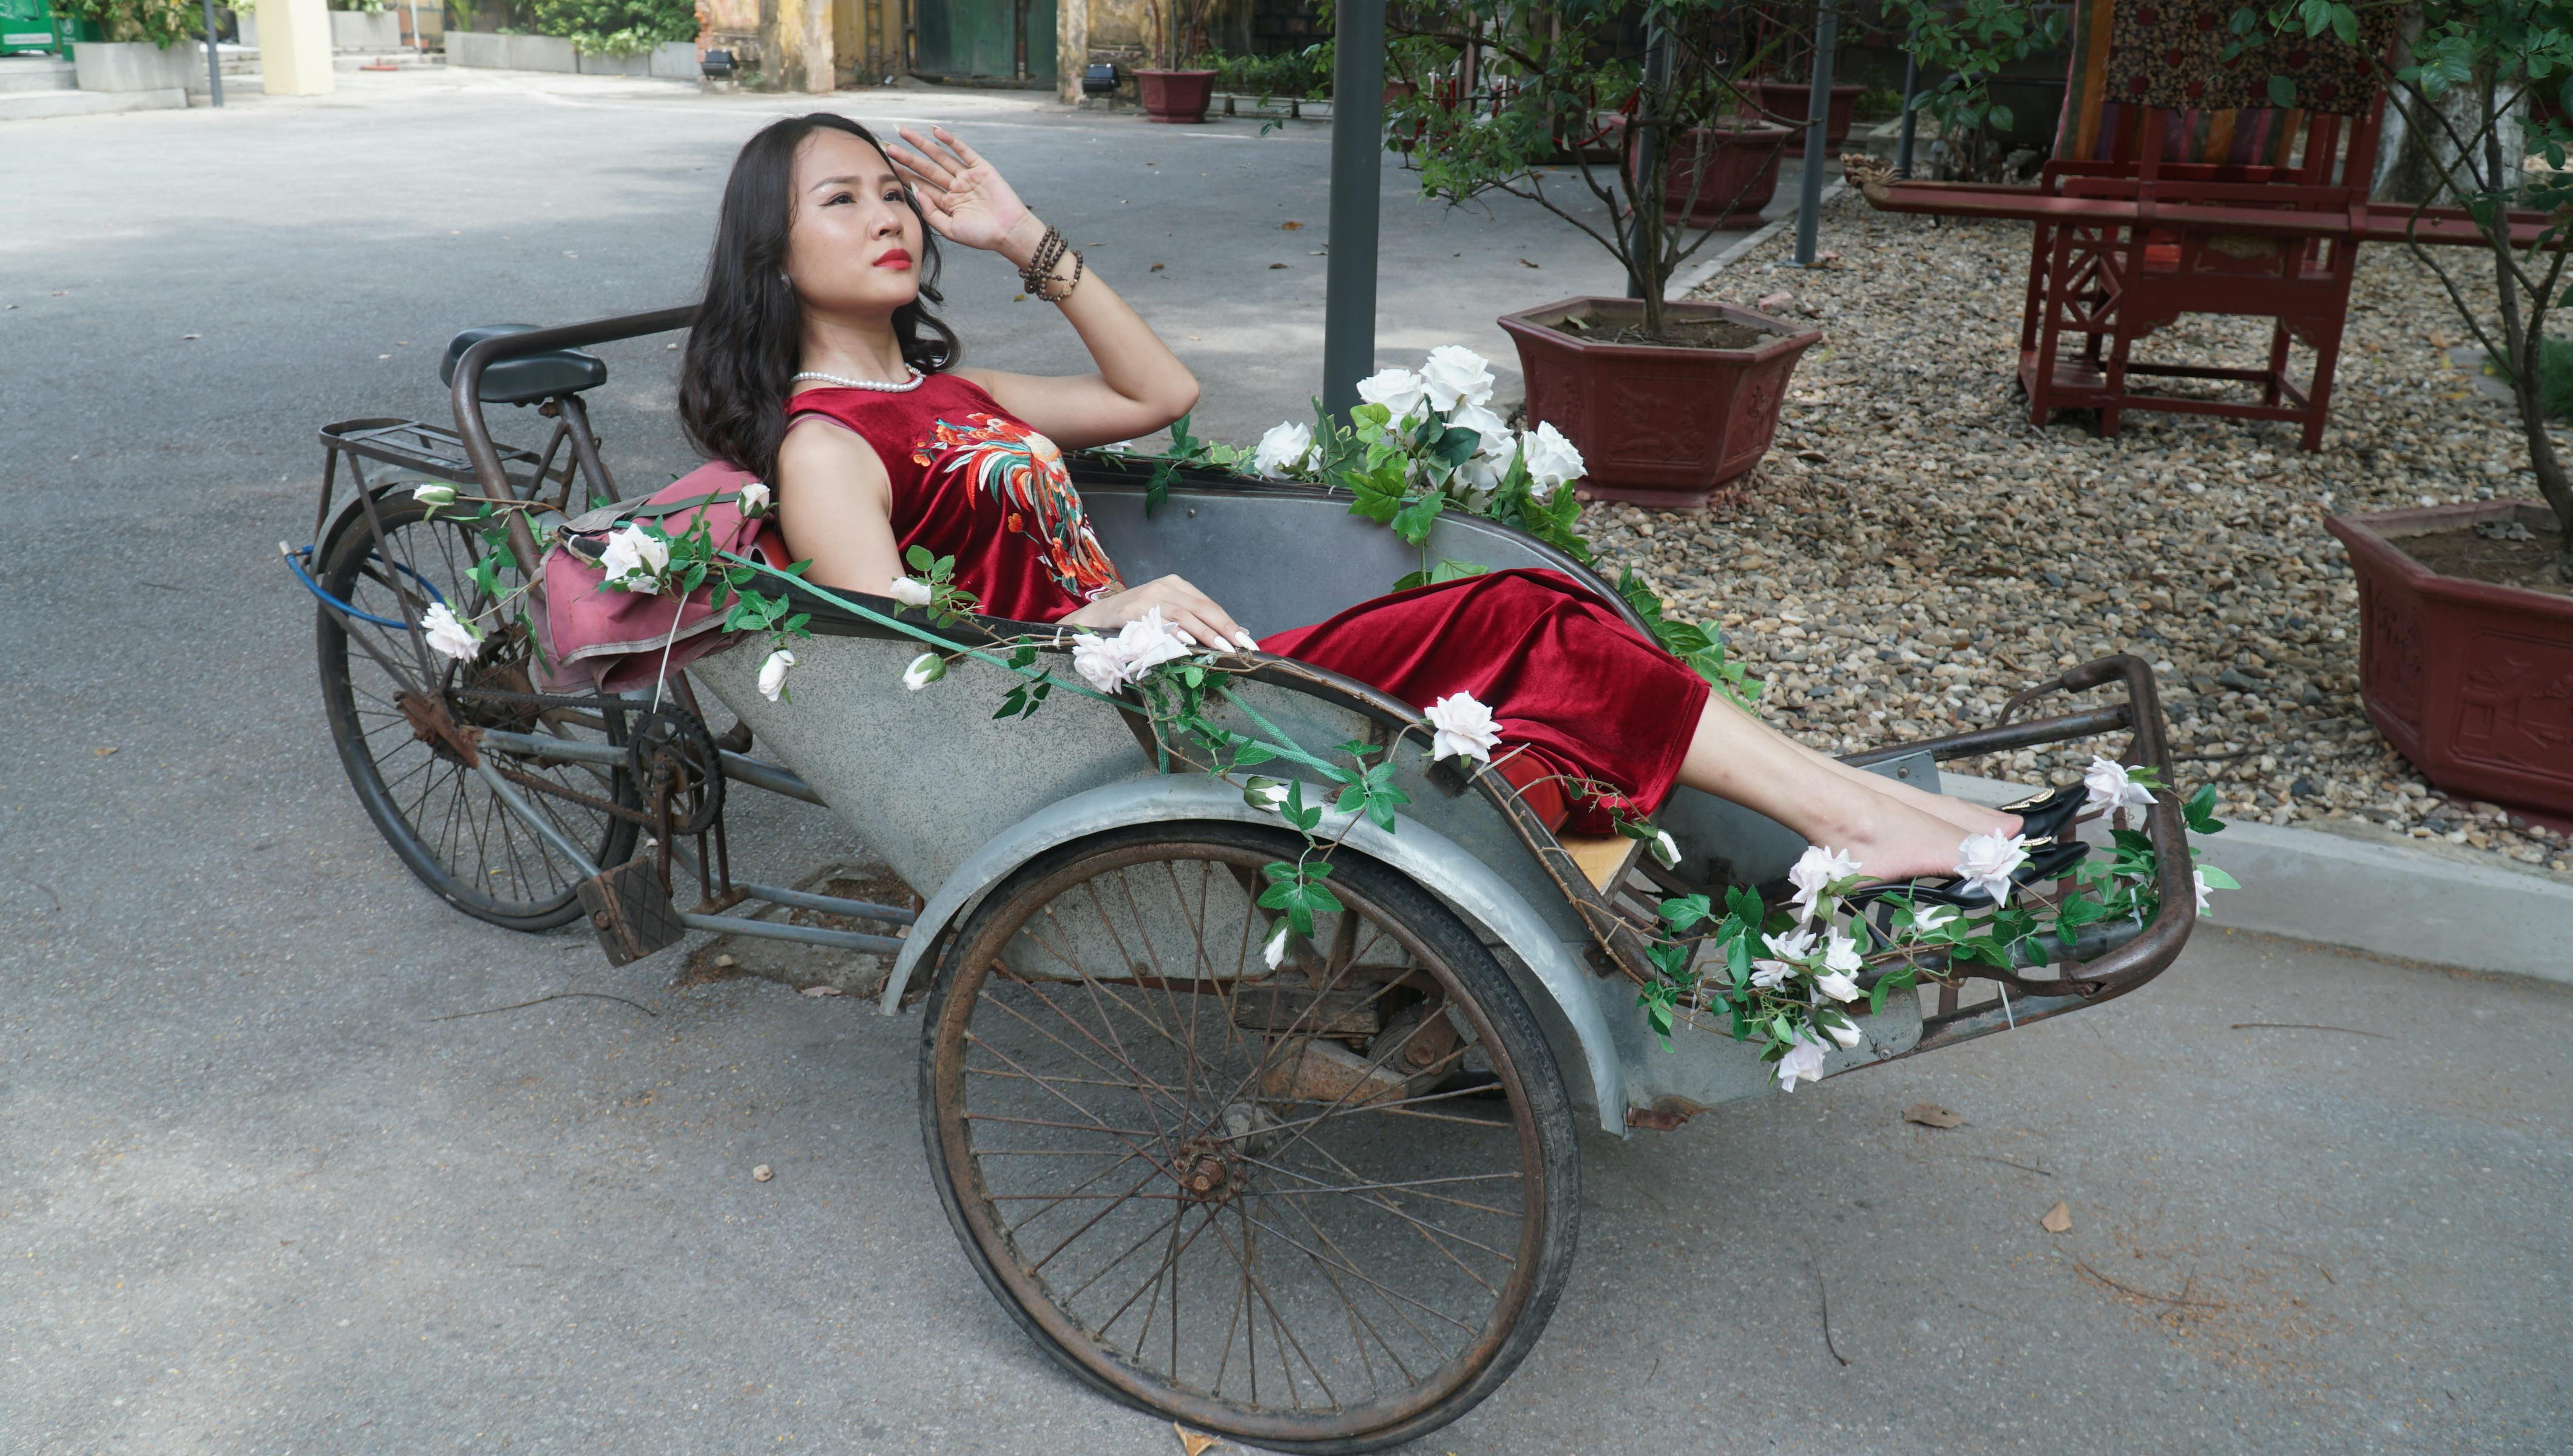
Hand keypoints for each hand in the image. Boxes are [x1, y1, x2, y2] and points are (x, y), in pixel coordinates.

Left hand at [885, 126, 1034, 256]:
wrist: (1010, 233)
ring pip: (940, 157)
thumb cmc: (982, 236)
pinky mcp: (981, 169)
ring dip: (922, 144)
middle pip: (926, 168)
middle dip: (907, 157)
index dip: (904, 174)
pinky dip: (950, 141)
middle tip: (888, 146)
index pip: (921, 185)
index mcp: (947, 203)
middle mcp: (955, 188)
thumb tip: (915, 191)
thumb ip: (931, 212)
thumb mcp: (950, 230)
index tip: (887, 165)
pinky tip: (935, 132)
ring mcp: (967, 177)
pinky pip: (963, 151)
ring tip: (904, 132)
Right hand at [1061, 575, 1260, 654]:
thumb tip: (1225, 639)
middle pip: (1204, 607)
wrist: (1095, 619)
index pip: (1210, 605)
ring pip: (1186, 614)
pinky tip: (1190, 644)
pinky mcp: (1135, 608)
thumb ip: (1191, 624)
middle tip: (1243, 647)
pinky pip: (1161, 620)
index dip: (1230, 624)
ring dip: (1207, 633)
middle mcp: (1166, 586)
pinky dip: (1177, 632)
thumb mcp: (1165, 618)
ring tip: (1223, 649)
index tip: (1248, 642)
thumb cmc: (1134, 622)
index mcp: (1177, 586)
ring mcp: (1150, 595)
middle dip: (1226, 629)